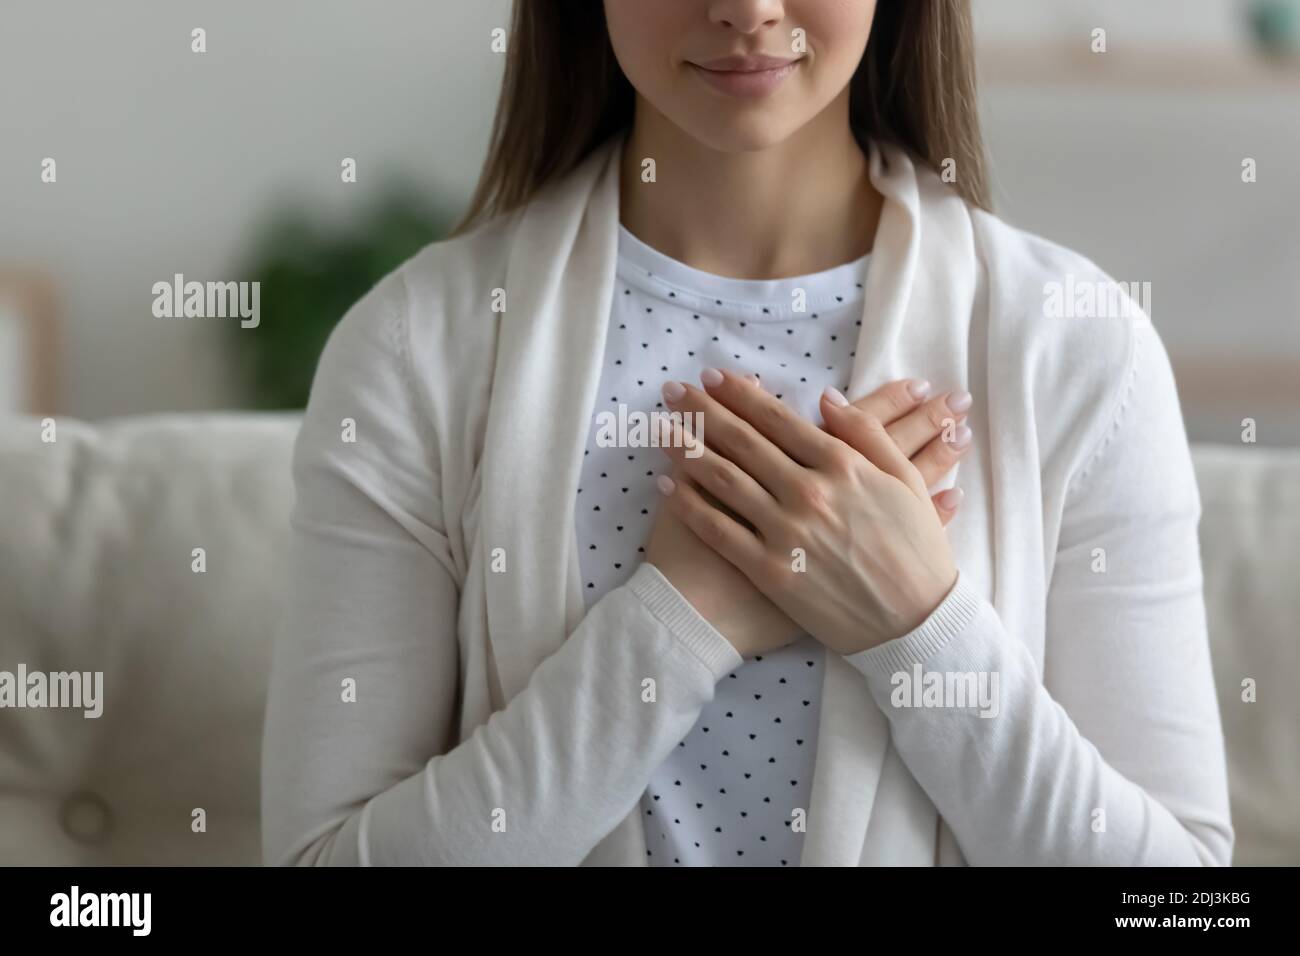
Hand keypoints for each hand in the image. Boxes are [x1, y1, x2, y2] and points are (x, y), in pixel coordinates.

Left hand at [656, 368, 967, 655]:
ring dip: (687, 448)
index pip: (779, 419)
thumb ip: (867, 435)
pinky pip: (720, 532)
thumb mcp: (907, 482)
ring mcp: (786, 532)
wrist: (915, 624)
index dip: (741, 394)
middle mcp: (809, 492)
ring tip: (660, 426)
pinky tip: (666, 483)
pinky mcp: (770, 572)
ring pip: (724, 480)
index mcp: (843, 466)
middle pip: (743, 442)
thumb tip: (827, 399)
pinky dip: (689, 505)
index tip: (714, 376)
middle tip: (674, 390)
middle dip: (704, 410)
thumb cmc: (917, 552)